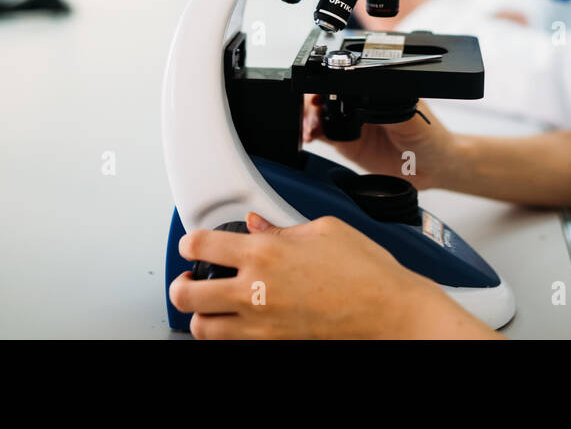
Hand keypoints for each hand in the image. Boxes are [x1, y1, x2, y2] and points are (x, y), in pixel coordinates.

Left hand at [169, 212, 489, 337]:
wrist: (388, 310)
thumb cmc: (365, 271)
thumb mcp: (324, 230)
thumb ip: (282, 228)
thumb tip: (258, 226)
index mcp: (265, 253)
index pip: (202, 246)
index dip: (190, 242)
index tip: (193, 243)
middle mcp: (256, 291)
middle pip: (188, 293)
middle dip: (182, 283)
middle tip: (188, 277)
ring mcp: (262, 325)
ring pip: (203, 328)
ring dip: (200, 314)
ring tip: (207, 305)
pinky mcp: (274, 345)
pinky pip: (232, 345)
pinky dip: (226, 335)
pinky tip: (235, 324)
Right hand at [303, 96, 452, 188]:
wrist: (433, 167)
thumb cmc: (430, 136)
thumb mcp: (413, 117)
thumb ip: (391, 107)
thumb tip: (371, 94)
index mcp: (375, 90)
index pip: (345, 81)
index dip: (329, 83)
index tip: (322, 92)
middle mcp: (361, 104)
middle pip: (327, 94)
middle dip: (313, 99)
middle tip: (313, 111)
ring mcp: (352, 123)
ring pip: (321, 113)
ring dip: (310, 116)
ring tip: (311, 126)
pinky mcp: (347, 143)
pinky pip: (324, 135)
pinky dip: (312, 133)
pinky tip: (311, 135)